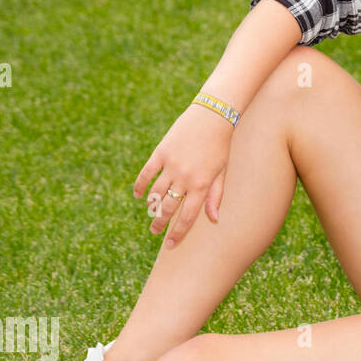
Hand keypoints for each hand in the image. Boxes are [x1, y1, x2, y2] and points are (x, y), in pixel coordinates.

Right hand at [133, 103, 234, 247]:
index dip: (179, 232)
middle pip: (169, 207)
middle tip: (155, 232)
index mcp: (202, 185)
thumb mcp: (222, 172)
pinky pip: (146, 173)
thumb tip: (214, 220)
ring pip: (156, 193)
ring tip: (150, 215)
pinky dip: (140, 186)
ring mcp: (171, 165)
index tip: (170, 244)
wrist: (212, 117)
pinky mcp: (160, 153)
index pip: (188, 216)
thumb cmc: (220, 146)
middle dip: (161, 223)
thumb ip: (215, 196)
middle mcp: (185, 178)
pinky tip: (139, 195)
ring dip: (151, 207)